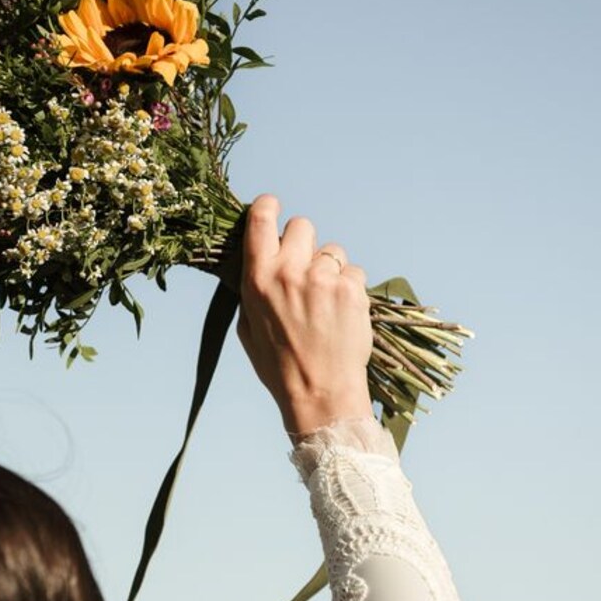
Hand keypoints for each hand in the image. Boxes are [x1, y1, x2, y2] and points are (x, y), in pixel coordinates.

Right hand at [238, 196, 373, 437]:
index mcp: (257, 279)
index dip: (268, 206)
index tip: (272, 207)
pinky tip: (342, 313)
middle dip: (304, 243)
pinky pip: (353, 271)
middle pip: (302, 225)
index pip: (261, 218)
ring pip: (332, 250)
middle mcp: (289, 272)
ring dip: (330, 268)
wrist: (321, 394)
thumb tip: (258, 262)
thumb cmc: (280, 366)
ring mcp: (324, 279)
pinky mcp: (353, 289)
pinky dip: (350, 288)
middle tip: (305, 270)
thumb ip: (251, 290)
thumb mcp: (247, 328)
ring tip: (326, 302)